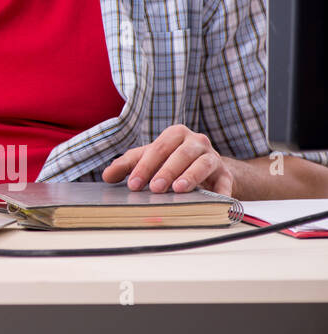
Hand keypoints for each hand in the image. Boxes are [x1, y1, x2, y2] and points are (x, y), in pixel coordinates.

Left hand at [101, 124, 235, 195]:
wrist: (207, 168)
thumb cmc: (172, 161)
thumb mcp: (149, 159)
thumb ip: (127, 165)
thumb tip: (106, 176)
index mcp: (175, 134)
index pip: (157, 149)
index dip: (144, 167)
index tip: (133, 185)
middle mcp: (196, 141)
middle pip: (180, 154)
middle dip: (166, 171)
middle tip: (155, 188)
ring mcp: (213, 157)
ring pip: (202, 164)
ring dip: (190, 176)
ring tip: (178, 190)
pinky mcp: (226, 174)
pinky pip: (225, 181)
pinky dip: (221, 190)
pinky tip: (215, 200)